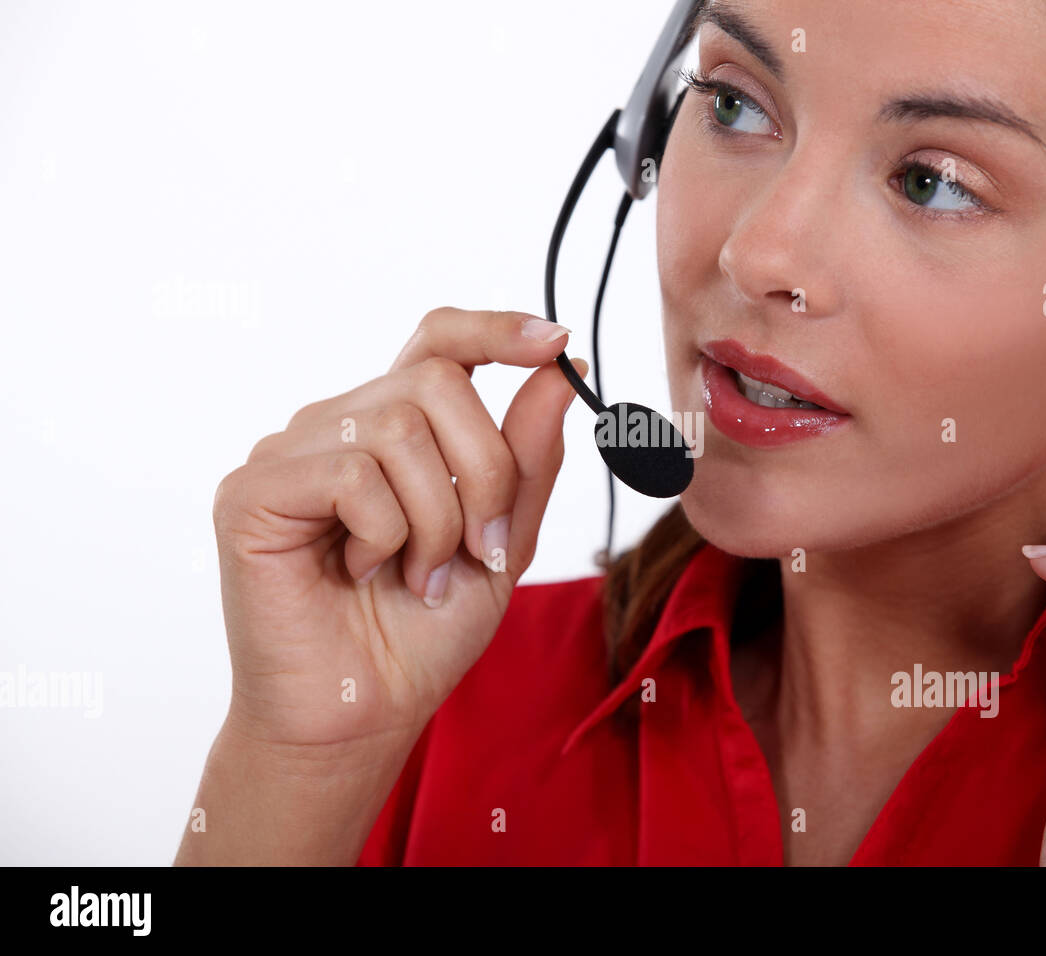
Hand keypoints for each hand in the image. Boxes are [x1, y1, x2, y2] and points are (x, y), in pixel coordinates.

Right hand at [211, 307, 585, 758]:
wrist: (363, 716)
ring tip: (417, 575)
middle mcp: (339, 426)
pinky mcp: (252, 493)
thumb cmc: (422, 633)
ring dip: (437, 519)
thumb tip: (563, 369)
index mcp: (395, 431)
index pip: (438, 342)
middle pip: (438, 384)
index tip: (556, 342)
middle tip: (479, 551)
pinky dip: (384, 534)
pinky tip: (361, 574)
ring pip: (398, 429)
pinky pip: (351, 473)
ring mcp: (289, 454)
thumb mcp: (502, 542)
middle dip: (487, 474)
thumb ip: (527, 459)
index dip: (496, 330)